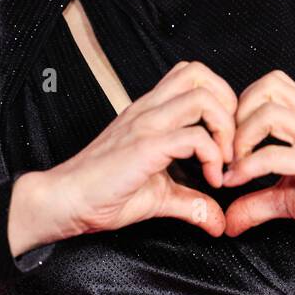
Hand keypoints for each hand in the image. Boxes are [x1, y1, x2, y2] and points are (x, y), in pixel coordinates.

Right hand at [37, 61, 237, 241]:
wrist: (65, 200)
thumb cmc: (102, 193)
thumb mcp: (158, 196)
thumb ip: (190, 202)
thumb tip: (217, 220)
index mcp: (150, 112)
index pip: (193, 77)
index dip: (220, 102)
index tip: (225, 143)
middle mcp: (149, 110)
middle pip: (201, 74)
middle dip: (228, 105)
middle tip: (229, 143)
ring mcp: (146, 125)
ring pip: (201, 96)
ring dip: (224, 128)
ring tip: (222, 159)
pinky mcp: (145, 147)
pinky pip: (193, 137)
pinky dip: (212, 156)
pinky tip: (210, 180)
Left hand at [221, 69, 294, 271]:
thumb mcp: (292, 199)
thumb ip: (259, 201)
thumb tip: (229, 219)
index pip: (272, 84)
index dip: (242, 106)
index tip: (230, 140)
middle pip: (267, 86)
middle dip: (237, 114)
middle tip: (228, 148)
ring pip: (268, 112)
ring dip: (239, 138)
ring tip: (233, 165)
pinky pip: (274, 155)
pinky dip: (247, 167)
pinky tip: (238, 182)